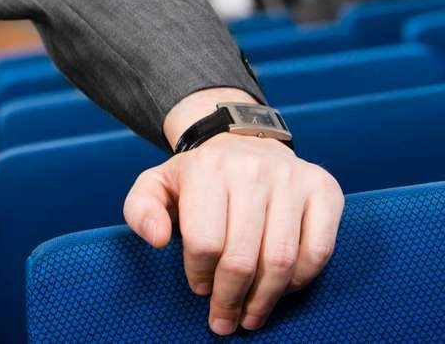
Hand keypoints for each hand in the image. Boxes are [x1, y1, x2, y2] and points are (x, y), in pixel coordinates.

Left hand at [124, 128, 343, 334]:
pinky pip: (319, 250)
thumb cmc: (198, 178)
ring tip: (251, 316)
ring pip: (282, 260)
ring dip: (266, 299)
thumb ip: (140, 209)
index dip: (200, 275)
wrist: (244, 143)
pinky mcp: (324, 189)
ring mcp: (292, 178)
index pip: (204, 242)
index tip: (199, 288)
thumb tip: (157, 239)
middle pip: (243, 257)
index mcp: (206, 168)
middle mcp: (251, 169)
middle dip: (231, 299)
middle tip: (225, 321)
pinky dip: (301, 280)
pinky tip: (283, 289)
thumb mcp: (156, 185)